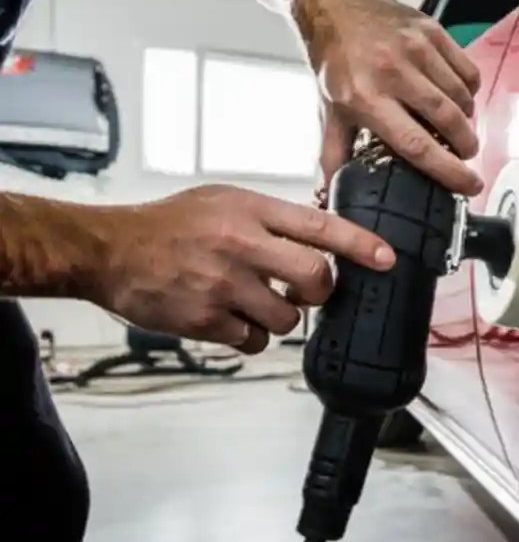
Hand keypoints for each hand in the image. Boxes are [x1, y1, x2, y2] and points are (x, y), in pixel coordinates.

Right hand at [91, 185, 395, 353]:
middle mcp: (241, 246)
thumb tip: (320, 237)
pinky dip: (250, 336)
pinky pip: (254, 340)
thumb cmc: (169, 225)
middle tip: (307, 290)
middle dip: (321, 292)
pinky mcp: (205, 319)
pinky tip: (231, 317)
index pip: (320, 226)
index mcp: (250, 211)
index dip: (361, 244)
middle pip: (316, 278)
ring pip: (288, 318)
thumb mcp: (225, 201)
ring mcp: (223, 285)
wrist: (109, 250)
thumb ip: (272, 218)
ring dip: (281, 317)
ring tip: (254, 301)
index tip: (387, 258)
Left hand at [299, 0, 483, 197]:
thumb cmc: (334, 60)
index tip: (470, 185)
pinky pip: (467, 71)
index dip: (448, 171)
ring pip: (461, 96)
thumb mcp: (328, 110)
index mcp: (365, 97)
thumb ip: (333, 156)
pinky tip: (458, 96)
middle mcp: (392, 71)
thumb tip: (331, 197)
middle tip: (465, 155)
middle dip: (465, 145)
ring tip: (459, 127)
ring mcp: (416, 47)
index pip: (417, 144)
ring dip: (467, 119)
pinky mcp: (432, 31)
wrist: (334, 1)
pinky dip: (469, 90)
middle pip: (447, 120)